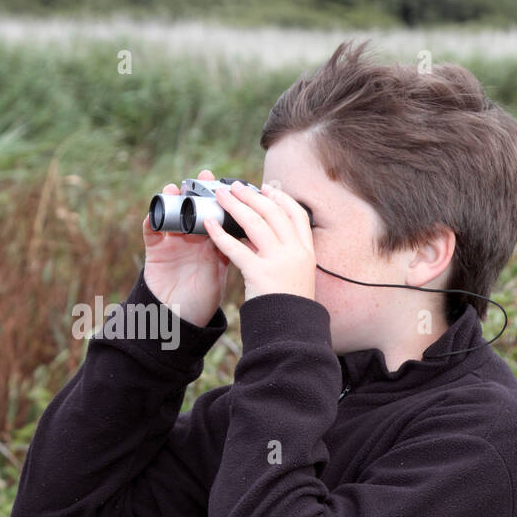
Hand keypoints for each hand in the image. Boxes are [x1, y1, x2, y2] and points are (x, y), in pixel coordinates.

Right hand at [143, 169, 230, 326]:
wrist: (179, 318)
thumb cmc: (203, 298)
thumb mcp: (219, 271)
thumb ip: (225, 251)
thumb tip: (239, 230)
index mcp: (212, 241)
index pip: (217, 214)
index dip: (222, 199)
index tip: (231, 184)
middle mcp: (192, 238)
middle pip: (194, 208)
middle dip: (198, 191)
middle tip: (204, 176)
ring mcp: (172, 242)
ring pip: (171, 214)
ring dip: (171, 199)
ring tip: (174, 188)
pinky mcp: (154, 251)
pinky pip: (151, 232)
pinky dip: (151, 221)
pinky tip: (153, 214)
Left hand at [203, 182, 315, 301]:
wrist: (291, 330)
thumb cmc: (290, 305)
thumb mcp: (297, 275)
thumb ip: (284, 253)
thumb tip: (260, 234)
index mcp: (307, 251)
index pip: (297, 215)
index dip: (281, 198)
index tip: (266, 188)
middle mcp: (296, 252)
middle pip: (273, 213)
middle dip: (252, 195)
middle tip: (235, 186)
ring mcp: (279, 262)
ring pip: (255, 224)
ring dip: (235, 206)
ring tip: (221, 195)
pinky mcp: (260, 274)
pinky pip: (236, 248)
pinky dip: (220, 234)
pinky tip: (209, 225)